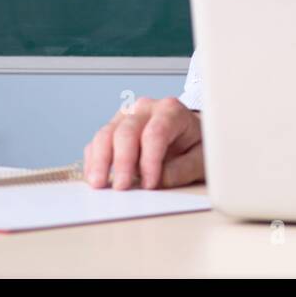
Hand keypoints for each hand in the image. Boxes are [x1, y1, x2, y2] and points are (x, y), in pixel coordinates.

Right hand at [83, 96, 204, 189]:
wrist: (190, 133)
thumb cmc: (196, 143)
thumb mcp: (201, 157)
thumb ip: (183, 169)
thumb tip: (158, 181)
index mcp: (171, 110)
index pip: (155, 133)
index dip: (150, 161)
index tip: (150, 184)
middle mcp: (145, 108)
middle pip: (126, 132)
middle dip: (122, 161)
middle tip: (121, 187)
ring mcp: (126, 117)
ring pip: (105, 134)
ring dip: (100, 161)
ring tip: (99, 184)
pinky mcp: (113, 129)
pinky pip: (96, 143)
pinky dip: (93, 161)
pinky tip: (95, 178)